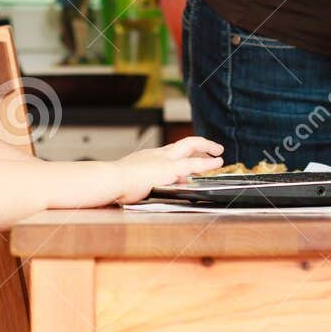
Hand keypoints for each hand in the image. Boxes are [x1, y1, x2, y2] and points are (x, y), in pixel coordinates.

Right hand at [110, 135, 224, 203]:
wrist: (111, 180)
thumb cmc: (116, 184)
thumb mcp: (132, 180)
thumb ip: (145, 182)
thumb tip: (150, 188)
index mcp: (149, 157)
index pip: (171, 150)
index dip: (183, 151)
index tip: (191, 153)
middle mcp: (159, 154)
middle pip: (183, 143)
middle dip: (200, 143)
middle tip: (213, 147)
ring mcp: (165, 159)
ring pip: (191, 145)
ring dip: (207, 147)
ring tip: (219, 152)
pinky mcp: (170, 168)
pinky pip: (194, 163)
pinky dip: (207, 162)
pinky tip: (217, 162)